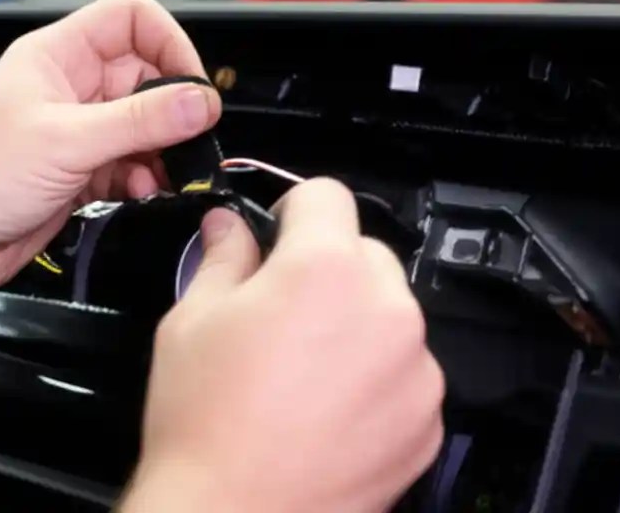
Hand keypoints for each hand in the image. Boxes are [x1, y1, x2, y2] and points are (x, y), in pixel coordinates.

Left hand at [0, 0, 221, 295]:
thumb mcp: (66, 141)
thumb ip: (139, 121)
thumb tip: (198, 101)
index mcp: (56, 55)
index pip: (129, 19)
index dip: (168, 42)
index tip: (191, 85)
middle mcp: (69, 86)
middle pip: (146, 74)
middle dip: (172, 107)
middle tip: (190, 137)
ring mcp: (77, 128)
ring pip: (144, 124)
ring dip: (162, 149)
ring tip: (165, 172)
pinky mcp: (82, 169)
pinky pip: (132, 162)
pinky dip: (146, 176)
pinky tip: (143, 191)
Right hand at [123, 180, 444, 512]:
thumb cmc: (206, 425)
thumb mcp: (191, 320)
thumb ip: (224, 258)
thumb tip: (230, 228)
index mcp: (324, 269)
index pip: (325, 194)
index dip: (291, 211)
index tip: (275, 236)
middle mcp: (384, 310)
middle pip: (363, 253)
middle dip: (324, 270)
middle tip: (277, 313)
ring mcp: (415, 369)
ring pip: (388, 313)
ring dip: (354, 324)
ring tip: (300, 371)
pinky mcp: (428, 419)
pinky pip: (406, 371)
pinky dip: (375, 378)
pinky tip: (325, 407)